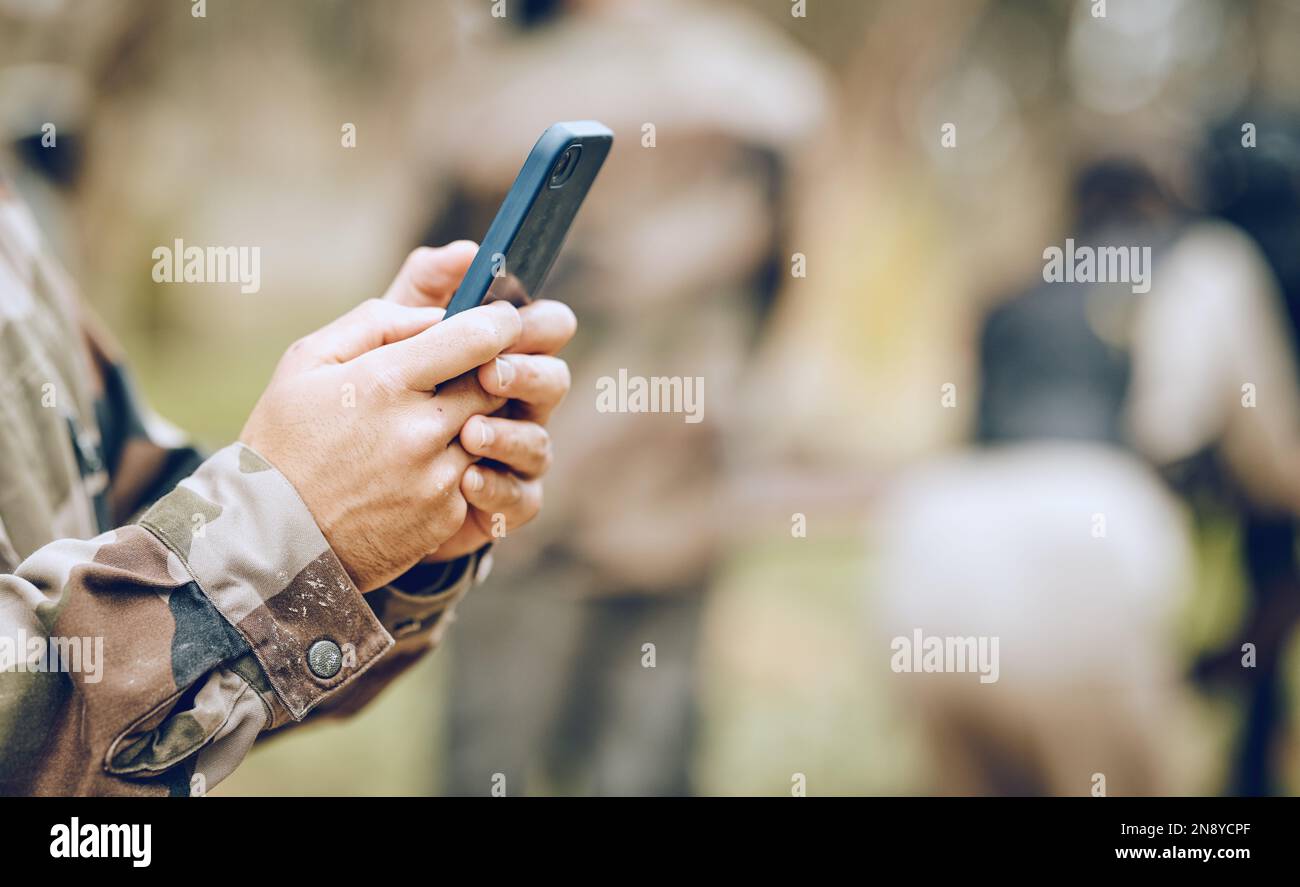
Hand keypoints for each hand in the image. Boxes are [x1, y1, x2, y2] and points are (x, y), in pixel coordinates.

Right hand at [239, 295, 520, 591]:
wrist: (269, 540)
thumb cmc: (284, 442)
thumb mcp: (307, 363)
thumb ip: (376, 323)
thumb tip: (437, 315)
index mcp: (386, 382)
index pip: (477, 338)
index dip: (500, 323)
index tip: (502, 319)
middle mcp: (421, 430)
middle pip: (495, 383)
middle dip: (489, 371)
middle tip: (470, 370)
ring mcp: (438, 478)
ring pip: (491, 431)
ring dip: (474, 420)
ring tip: (432, 423)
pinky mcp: (446, 515)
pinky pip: (475, 475)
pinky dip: (459, 465)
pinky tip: (417, 468)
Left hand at [382, 244, 575, 560]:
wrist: (336, 482)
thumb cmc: (371, 395)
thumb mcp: (389, 333)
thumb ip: (426, 286)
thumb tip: (469, 252)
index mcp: (500, 354)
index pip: (547, 328)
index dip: (539, 324)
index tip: (506, 323)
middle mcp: (516, 403)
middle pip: (554, 381)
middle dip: (528, 374)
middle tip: (489, 374)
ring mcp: (512, 455)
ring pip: (540, 443)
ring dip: (510, 436)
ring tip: (468, 434)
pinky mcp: (500, 504)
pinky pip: (522, 499)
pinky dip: (498, 489)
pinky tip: (466, 482)